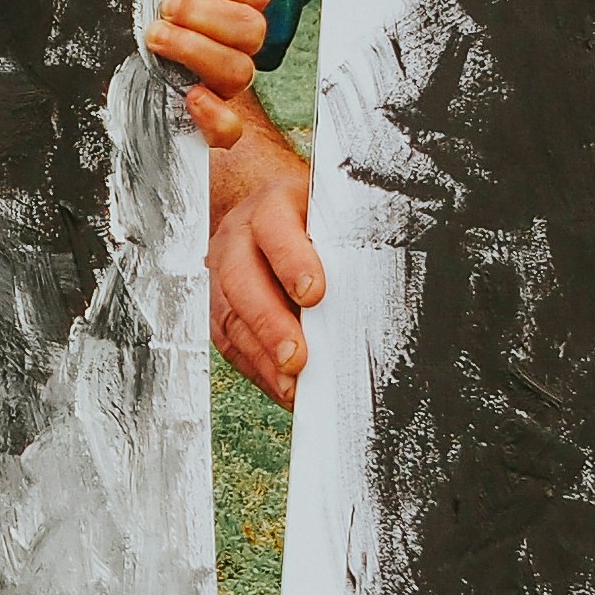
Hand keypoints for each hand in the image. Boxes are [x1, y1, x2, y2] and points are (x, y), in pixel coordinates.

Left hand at [143, 0, 271, 141]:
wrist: (125, 83)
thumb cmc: (143, 34)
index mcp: (229, 11)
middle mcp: (234, 49)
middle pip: (251, 28)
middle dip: (203, 12)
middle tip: (168, 9)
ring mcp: (224, 88)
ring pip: (240, 70)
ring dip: (197, 49)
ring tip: (159, 38)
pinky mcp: (209, 124)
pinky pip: (228, 129)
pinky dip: (214, 114)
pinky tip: (193, 97)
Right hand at [203, 108, 325, 405]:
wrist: (270, 214)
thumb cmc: (313, 221)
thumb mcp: (331, 217)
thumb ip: (346, 244)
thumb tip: (376, 291)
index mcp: (269, 207)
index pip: (274, 229)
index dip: (291, 261)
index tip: (314, 294)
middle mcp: (237, 238)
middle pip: (241, 279)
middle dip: (269, 323)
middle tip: (296, 357)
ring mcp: (221, 273)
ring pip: (230, 316)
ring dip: (260, 355)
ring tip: (290, 386)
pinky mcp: (219, 306)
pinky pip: (229, 341)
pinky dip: (256, 368)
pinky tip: (281, 387)